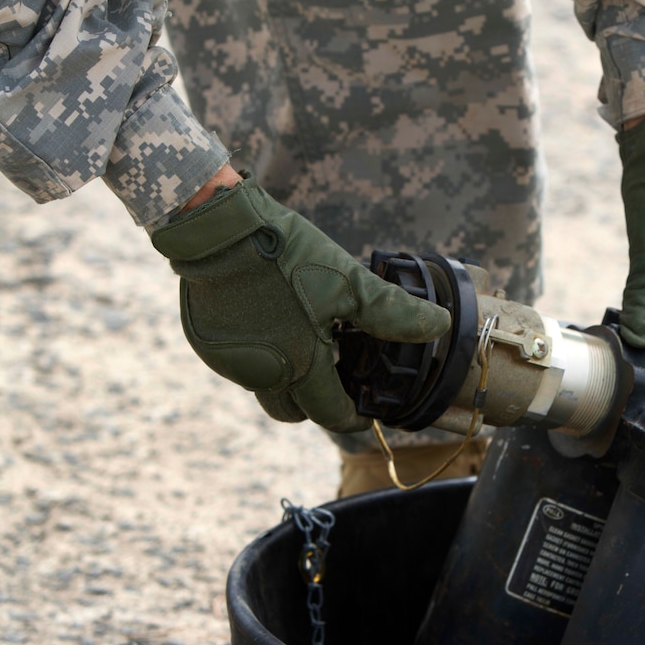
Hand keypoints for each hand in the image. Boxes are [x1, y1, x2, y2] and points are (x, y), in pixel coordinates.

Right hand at [152, 172, 451, 431]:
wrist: (217, 226)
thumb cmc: (285, 254)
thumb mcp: (348, 281)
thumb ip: (392, 313)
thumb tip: (439, 327)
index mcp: (297, 366)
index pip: (330, 414)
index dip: (352, 418)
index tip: (365, 412)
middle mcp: (259, 374)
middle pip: (292, 410)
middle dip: (315, 402)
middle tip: (334, 377)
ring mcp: (228, 361)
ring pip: (264, 385)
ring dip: (286, 373)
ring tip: (306, 337)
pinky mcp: (205, 342)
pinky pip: (240, 361)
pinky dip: (260, 351)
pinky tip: (273, 318)